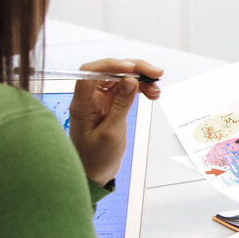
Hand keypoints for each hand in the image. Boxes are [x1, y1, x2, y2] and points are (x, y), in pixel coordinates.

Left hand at [66, 58, 162, 184]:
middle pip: (109, 71)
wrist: (94, 172)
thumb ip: (121, 105)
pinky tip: (151, 93)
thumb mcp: (111, 132)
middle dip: (133, 69)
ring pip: (121, 78)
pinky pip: (126, 89)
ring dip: (140, 78)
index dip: (110, 65)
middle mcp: (90, 98)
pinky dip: (140, 88)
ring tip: (156, 88)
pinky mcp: (111, 104)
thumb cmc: (96, 157)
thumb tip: (129, 81)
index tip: (131, 67)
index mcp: (82, 104)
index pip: (90, 73)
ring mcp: (101, 100)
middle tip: (154, 74)